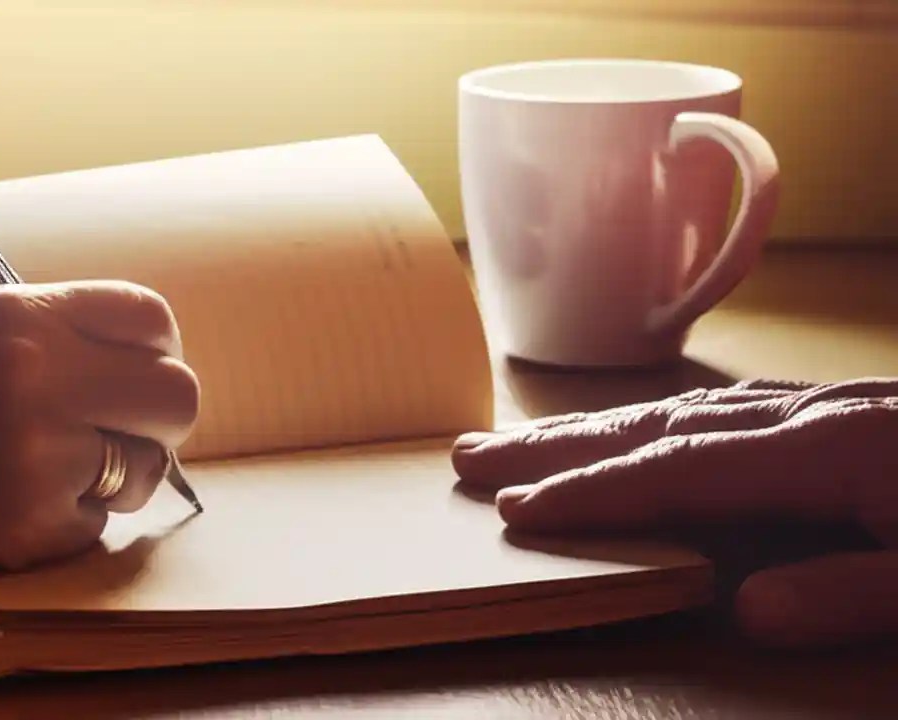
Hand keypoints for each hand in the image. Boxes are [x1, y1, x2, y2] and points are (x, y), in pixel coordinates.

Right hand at [0, 281, 199, 582]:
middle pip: (179, 394)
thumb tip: (145, 373)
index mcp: (22, 313)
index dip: (157, 352)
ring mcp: (37, 449)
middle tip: (118, 439)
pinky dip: (64, 527)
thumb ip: (59, 341)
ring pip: (147, 468)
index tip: (134, 378)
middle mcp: (40, 371)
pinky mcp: (26, 522)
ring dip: (115, 481)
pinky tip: (5, 511)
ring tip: (47, 478)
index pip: (152, 317)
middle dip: (157, 423)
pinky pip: (96, 526)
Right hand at [453, 378, 897, 647]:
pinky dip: (660, 417)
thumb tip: (747, 614)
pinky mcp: (848, 410)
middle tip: (473, 453)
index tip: (515, 507)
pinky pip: (725, 407)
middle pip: (658, 423)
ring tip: (527, 436)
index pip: (678, 469)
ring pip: (685, 408)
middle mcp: (815, 414)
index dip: (590, 490)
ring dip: (597, 425)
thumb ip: (856, 594)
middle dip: (558, 442)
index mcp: (833, 449)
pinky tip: (644, 423)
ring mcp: (830, 405)